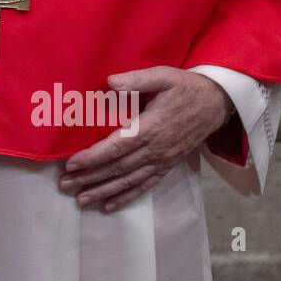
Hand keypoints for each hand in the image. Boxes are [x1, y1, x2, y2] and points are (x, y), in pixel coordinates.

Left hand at [58, 67, 233, 212]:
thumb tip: (110, 82)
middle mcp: (156, 149)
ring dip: (104, 191)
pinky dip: (127, 196)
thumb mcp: (163, 76)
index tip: (72, 164)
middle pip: (117, 168)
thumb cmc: (185, 87)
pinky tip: (109, 205)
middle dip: (90, 178)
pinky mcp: (168, 166)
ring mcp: (162, 160)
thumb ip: (136, 80)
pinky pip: (145, 185)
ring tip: (81, 199)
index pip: (116, 147)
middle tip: (64, 185)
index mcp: (151, 128)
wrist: (216, 103)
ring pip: (129, 181)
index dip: (93, 157)